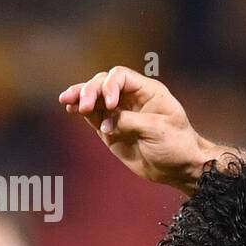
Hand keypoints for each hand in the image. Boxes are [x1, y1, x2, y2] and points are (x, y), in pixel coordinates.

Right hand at [57, 66, 215, 191]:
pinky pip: (92, 114)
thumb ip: (129, 122)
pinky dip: (80, 110)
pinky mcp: (110, 128)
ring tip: (67, 101)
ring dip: (80, 96)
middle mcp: (130, 97)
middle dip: (90, 91)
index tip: (109, 105)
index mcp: (147, 91)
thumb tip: (105, 123)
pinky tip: (69, 107)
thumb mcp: (157, 130)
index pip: (120, 76)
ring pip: (94, 96)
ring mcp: (119, 112)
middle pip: (103, 83)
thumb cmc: (176, 145)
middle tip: (83, 106)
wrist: (179, 168)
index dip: (109, 85)